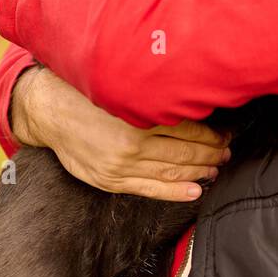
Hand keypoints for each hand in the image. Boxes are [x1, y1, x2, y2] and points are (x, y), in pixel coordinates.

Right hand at [9, 65, 232, 200]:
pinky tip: (196, 190)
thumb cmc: (87, 93)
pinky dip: (176, 192)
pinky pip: (150, 189)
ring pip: (172, 171)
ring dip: (200, 170)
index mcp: (138, 115)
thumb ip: (153, 93)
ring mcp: (121, 166)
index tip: (227, 131)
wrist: (49, 111)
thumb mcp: (121, 85)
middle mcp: (132, 143)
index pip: (188, 128)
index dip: (212, 132)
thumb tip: (192, 96)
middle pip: (185, 152)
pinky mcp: (111, 180)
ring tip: (217, 166)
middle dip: (212, 152)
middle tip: (228, 150)